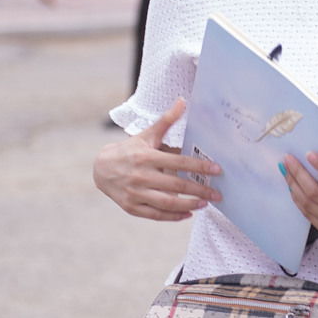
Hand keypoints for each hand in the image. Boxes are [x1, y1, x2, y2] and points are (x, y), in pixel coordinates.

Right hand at [93, 99, 221, 219]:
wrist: (100, 168)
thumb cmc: (129, 150)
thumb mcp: (147, 135)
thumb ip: (166, 120)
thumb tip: (182, 101)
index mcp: (146, 157)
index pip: (178, 163)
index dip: (199, 167)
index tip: (216, 170)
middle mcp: (141, 176)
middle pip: (176, 186)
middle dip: (199, 191)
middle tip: (217, 194)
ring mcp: (136, 194)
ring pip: (167, 203)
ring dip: (189, 205)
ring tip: (205, 204)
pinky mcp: (131, 207)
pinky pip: (156, 215)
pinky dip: (173, 216)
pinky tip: (188, 214)